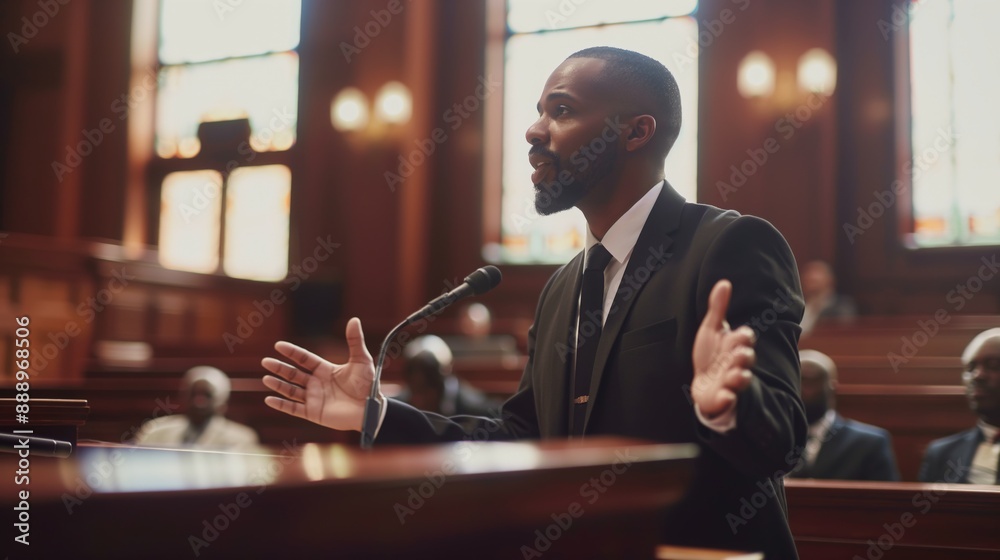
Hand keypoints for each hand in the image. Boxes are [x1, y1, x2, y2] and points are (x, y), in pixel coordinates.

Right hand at [261, 317, 375, 431]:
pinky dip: (281, 405)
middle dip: (280, 368)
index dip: (292, 352)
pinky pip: (294, 409)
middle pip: (294, 374)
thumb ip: (355, 341)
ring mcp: (314, 398)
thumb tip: (354, 320)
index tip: (279, 345)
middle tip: (266, 361)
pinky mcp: (313, 413)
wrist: (370, 408)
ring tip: (266, 378)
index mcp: (325, 370)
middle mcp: (316, 383)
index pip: (304, 359)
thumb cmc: (367, 385)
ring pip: (291, 390)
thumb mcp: (361, 360)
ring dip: (278, 385)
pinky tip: (269, 399)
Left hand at [692, 280, 756, 418]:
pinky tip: (726, 396)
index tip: (742, 334)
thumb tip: (724, 282)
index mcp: (735, 345)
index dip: (744, 337)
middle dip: (744, 356)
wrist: (705, 384)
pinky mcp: (723, 398)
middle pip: (745, 358)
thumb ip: (718, 308)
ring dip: (739, 377)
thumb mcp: (712, 330)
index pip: (744, 338)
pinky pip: (728, 400)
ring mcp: (730, 381)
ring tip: (734, 375)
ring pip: (741, 379)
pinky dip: (728, 398)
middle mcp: (736, 363)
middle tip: (740, 354)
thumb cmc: (711, 355)